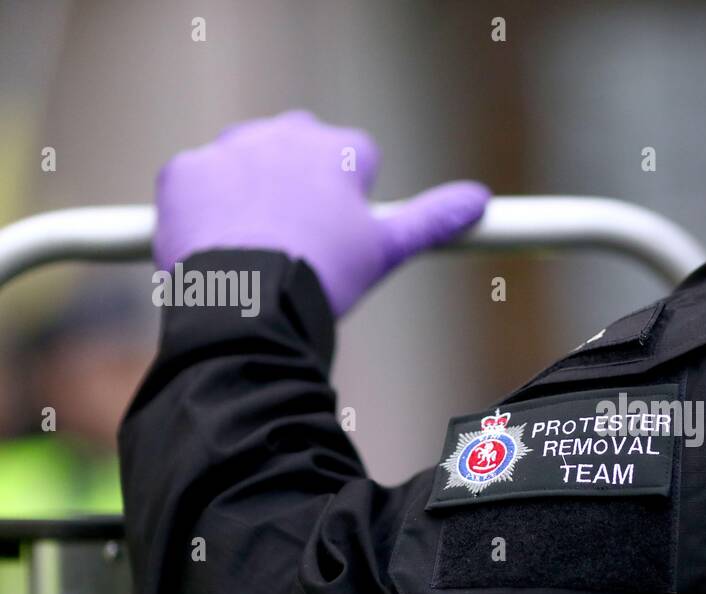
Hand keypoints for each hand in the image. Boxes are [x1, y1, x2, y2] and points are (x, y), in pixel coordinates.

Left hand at [154, 110, 489, 316]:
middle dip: (300, 183)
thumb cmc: (323, 275)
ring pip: (247, 163)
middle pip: (299, 148)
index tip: (343, 234)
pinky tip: (218, 246)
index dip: (353, 198)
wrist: (246, 302)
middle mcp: (284, 135)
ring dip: (252, 193)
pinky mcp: (183, 171)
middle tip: (301, 240)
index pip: (357, 156)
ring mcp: (229, 149)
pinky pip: (195, 182)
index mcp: (339, 149)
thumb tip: (478, 200)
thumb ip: (433, 219)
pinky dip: (204, 209)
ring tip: (258, 248)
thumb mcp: (386, 250)